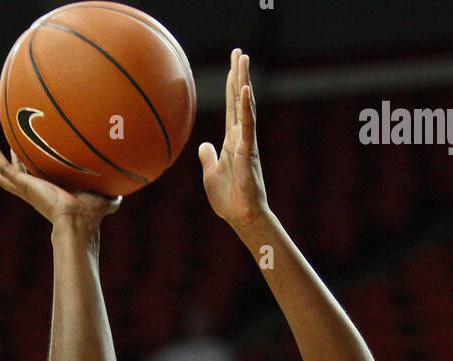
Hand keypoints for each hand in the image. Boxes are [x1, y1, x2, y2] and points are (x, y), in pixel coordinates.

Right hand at [0, 134, 121, 227]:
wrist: (78, 221)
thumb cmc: (91, 215)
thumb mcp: (103, 200)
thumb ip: (112, 198)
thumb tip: (122, 197)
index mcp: (53, 193)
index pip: (40, 178)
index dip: (36, 166)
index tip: (35, 151)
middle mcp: (38, 191)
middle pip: (20, 175)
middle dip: (15, 160)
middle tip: (12, 142)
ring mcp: (28, 188)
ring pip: (6, 173)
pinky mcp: (23, 185)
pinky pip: (3, 168)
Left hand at [198, 49, 268, 230]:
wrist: (241, 216)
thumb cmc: (228, 199)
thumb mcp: (211, 174)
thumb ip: (208, 157)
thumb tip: (204, 145)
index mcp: (232, 140)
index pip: (232, 106)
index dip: (231, 85)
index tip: (233, 64)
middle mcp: (241, 136)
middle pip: (239, 99)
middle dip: (238, 74)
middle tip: (239, 51)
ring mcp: (246, 142)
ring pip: (245, 106)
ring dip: (244, 81)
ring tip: (243, 59)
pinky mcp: (248, 151)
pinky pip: (247, 124)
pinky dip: (247, 106)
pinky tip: (245, 89)